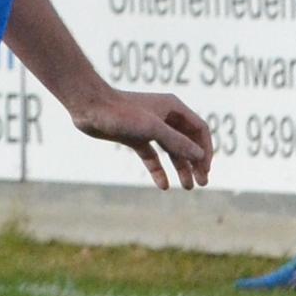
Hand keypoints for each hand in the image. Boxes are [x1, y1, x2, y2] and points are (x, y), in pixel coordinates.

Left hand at [68, 87, 213, 189]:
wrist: (89, 107)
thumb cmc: (121, 113)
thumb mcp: (152, 128)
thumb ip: (177, 142)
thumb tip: (200, 156)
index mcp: (174, 108)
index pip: (200, 130)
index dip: (206, 150)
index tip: (206, 171)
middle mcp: (164, 116)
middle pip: (187, 142)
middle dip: (195, 163)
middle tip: (202, 183)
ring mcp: (149, 127)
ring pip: (171, 150)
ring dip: (180, 168)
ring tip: (188, 187)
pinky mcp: (134, 137)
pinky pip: (152, 155)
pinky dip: (158, 169)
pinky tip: (163, 185)